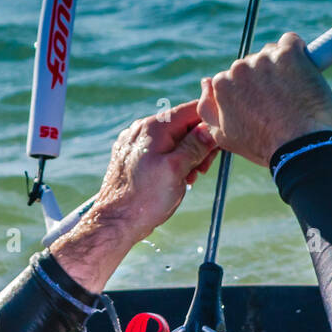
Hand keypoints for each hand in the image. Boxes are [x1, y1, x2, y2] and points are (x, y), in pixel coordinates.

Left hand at [89, 100, 218, 241]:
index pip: (192, 110)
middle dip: (198, 145)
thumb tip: (210, 128)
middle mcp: (142, 128)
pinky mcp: (131, 156)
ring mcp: (135, 142)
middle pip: (183, 125)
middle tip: (200, 170)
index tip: (216, 150)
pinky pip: (159, 151)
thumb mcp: (177, 169)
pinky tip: (173, 180)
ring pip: (172, 139)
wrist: (115, 222)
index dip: (210, 127)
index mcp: (154, 126)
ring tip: (186, 178)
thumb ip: (195, 145)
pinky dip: (172, 162)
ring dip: (186, 156)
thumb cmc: (145, 198)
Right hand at [197, 33, 331, 165]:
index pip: (234, 77)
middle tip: (279, 101)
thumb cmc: (262, 145)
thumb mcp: (223, 136)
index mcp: (222, 85)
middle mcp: (240, 68)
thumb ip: (207, 108)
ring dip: (280, 66)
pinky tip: (302, 73)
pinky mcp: (289, 53)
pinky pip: (291, 41)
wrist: (298, 146)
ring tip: (292, 93)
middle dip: (264, 77)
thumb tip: (205, 83)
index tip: (262, 104)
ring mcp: (265, 58)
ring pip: (272, 53)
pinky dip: (298, 53)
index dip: (249, 90)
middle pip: (252, 64)